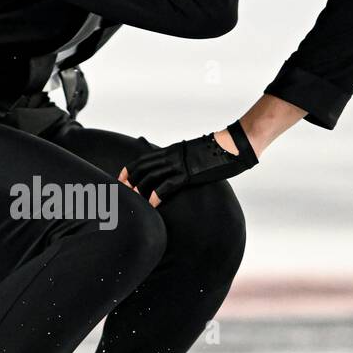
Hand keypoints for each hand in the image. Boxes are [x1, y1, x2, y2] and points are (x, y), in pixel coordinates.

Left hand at [119, 118, 257, 205]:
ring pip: (152, 177)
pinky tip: (152, 204)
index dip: (130, 170)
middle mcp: (171, 156)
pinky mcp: (189, 174)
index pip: (143, 159)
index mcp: (170, 150)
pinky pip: (168, 186)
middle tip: (122, 194)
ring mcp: (179, 165)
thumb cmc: (215, 152)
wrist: (231, 147)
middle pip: (143, 168)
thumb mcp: (191, 154)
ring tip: (135, 201)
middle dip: (130, 182)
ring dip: (141, 190)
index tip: (121, 180)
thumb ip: (180, 161)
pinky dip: (157, 195)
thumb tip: (174, 171)